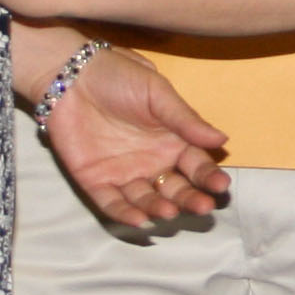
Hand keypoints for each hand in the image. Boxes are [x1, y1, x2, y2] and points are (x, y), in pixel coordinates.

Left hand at [34, 44, 229, 228]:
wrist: (72, 75)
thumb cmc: (119, 78)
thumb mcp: (157, 93)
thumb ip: (186, 120)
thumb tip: (222, 140)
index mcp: (171, 141)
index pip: (196, 165)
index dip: (208, 176)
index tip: (221, 185)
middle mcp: (152, 162)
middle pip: (175, 188)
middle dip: (190, 198)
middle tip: (202, 207)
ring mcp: (124, 174)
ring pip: (146, 199)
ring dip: (159, 208)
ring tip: (169, 211)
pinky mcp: (95, 181)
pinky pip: (112, 203)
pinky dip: (125, 214)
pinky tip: (139, 219)